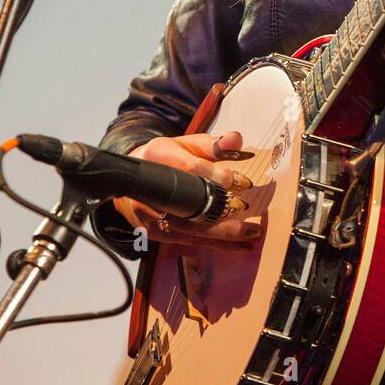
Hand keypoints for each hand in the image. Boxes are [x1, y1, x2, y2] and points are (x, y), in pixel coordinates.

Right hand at [113, 129, 261, 250]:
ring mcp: (150, 214)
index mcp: (161, 157)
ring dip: (225, 235)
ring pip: (191, 230)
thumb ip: (214, 144)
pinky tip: (237, 245)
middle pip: (191, 207)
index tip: (244, 182)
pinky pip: (188, 241)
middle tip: (250, 217)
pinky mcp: (154, 232)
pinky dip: (215, 244)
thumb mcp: (189, 144)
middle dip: (225, 215)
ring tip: (251, 234)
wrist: (133, 177)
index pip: (193, 169)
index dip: (220, 177)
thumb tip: (236, 139)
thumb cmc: (167, 158)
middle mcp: (152, 188)